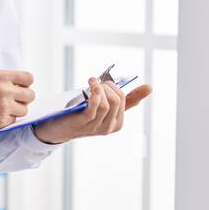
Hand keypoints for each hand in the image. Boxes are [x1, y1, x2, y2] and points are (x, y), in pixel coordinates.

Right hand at [0, 69, 36, 136]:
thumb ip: (2, 80)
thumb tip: (19, 85)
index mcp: (0, 76)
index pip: (28, 78)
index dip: (26, 84)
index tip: (21, 88)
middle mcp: (4, 90)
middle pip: (30, 95)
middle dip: (24, 99)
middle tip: (15, 101)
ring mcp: (4, 107)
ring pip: (24, 110)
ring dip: (15, 111)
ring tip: (1, 109)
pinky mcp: (1, 121)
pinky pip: (13, 120)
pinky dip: (6, 120)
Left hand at [32, 78, 151, 144]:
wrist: (58, 128)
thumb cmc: (82, 114)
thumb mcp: (105, 106)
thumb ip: (126, 100)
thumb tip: (149, 88)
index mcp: (117, 123)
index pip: (125, 100)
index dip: (115, 86)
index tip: (104, 81)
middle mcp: (109, 128)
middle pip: (117, 100)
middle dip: (108, 85)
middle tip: (97, 81)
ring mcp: (96, 127)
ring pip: (107, 103)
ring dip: (100, 88)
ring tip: (92, 82)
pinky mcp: (83, 123)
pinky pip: (95, 107)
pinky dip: (95, 93)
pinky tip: (92, 85)